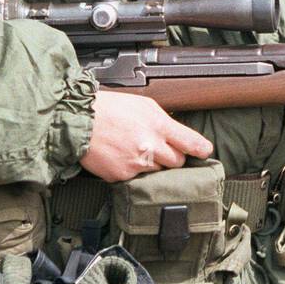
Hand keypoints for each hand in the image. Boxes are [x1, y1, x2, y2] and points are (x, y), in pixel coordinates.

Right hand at [80, 89, 212, 181]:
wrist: (79, 120)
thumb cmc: (109, 109)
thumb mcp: (143, 105)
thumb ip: (163, 121)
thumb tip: (176, 133)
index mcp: (158, 125)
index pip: (190, 142)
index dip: (200, 149)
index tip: (205, 152)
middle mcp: (150, 146)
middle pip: (177, 161)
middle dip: (172, 156)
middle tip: (159, 148)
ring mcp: (136, 163)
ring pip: (158, 171)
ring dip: (152, 164)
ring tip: (136, 149)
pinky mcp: (122, 176)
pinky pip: (137, 178)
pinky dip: (133, 170)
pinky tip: (122, 156)